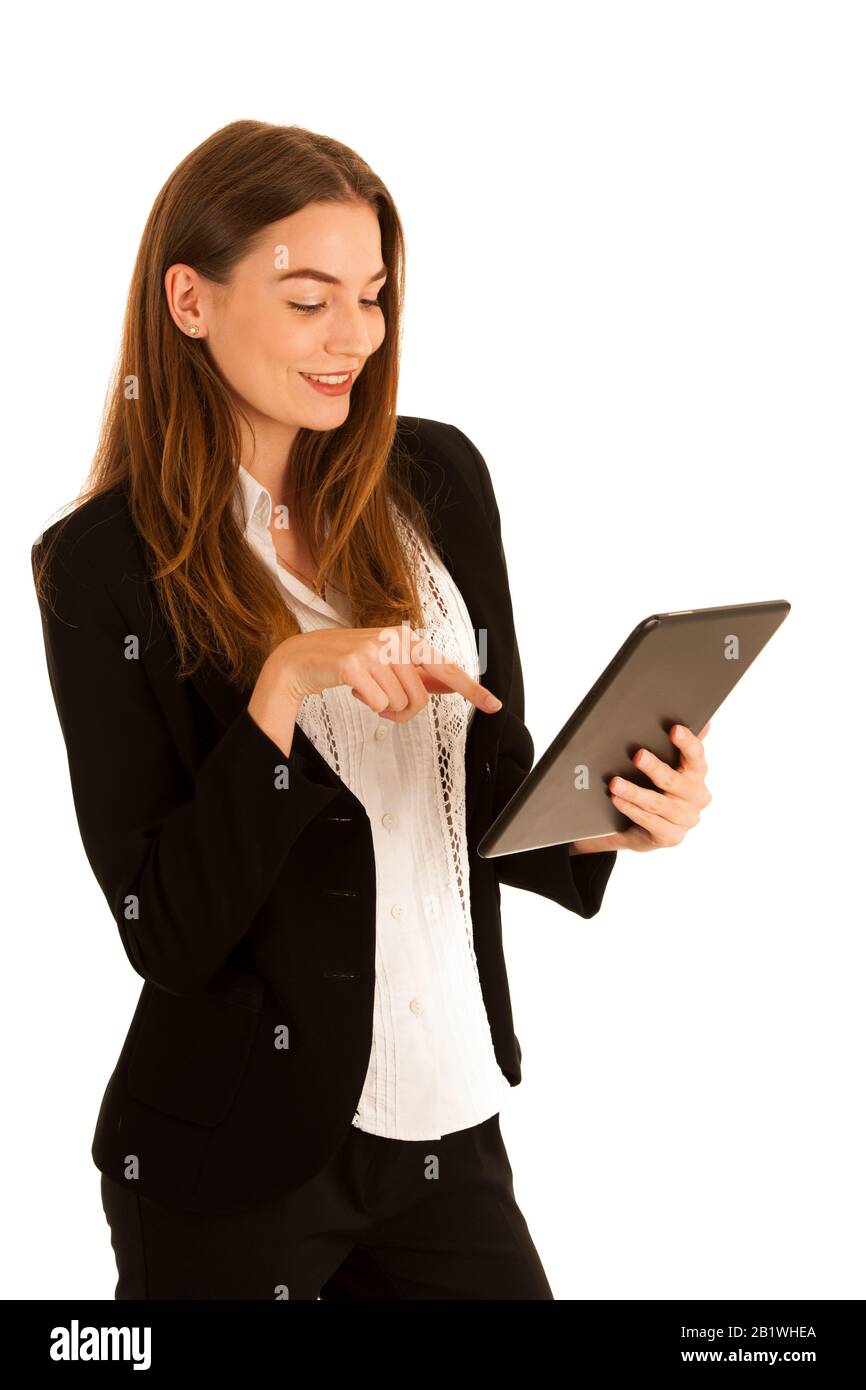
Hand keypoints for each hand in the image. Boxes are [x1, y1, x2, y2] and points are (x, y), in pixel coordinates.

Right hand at [269, 623, 502, 722]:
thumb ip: (419, 674)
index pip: (446, 667)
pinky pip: (378, 704)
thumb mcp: (387, 664)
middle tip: (382, 702)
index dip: (472, 689)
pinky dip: (367, 705)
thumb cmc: (348, 663)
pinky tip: (352, 688)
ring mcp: (374, 649)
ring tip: (365, 691)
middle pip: (420, 699)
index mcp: (407, 638)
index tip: (495, 704)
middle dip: (402, 711)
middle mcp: (395, 638)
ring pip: (400, 704)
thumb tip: (451, 685)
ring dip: (383, 709)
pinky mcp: (354, 664)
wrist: (302, 659)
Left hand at [569, 721, 711, 854]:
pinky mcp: (671, 837)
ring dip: (634, 792)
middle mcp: (697, 798)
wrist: (642, 826)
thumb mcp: (668, 766)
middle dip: (655, 767)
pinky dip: (631, 809)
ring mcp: (685, 820)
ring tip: (615, 782)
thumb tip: (704, 721)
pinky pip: (649, 821)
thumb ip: (682, 747)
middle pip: (675, 781)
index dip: (687, 743)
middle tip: (637, 755)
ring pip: (658, 803)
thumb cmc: (656, 789)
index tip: (674, 729)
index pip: (697, 757)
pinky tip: (617, 799)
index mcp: (698, 776)